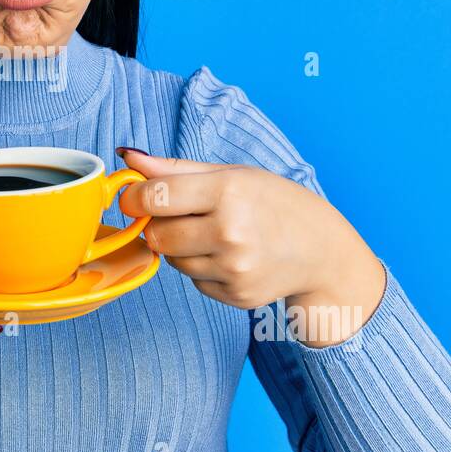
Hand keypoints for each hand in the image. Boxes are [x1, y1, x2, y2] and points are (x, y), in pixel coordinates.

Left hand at [115, 147, 385, 344]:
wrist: (322, 251)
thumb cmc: (273, 203)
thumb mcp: (230, 174)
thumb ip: (174, 169)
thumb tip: (127, 157)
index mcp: (228, 191)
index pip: (155, 197)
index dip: (134, 198)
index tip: (133, 198)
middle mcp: (231, 231)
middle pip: (157, 234)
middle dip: (158, 225)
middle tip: (181, 216)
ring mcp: (235, 268)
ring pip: (172, 260)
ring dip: (180, 247)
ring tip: (214, 234)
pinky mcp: (236, 294)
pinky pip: (193, 280)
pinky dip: (202, 268)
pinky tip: (229, 256)